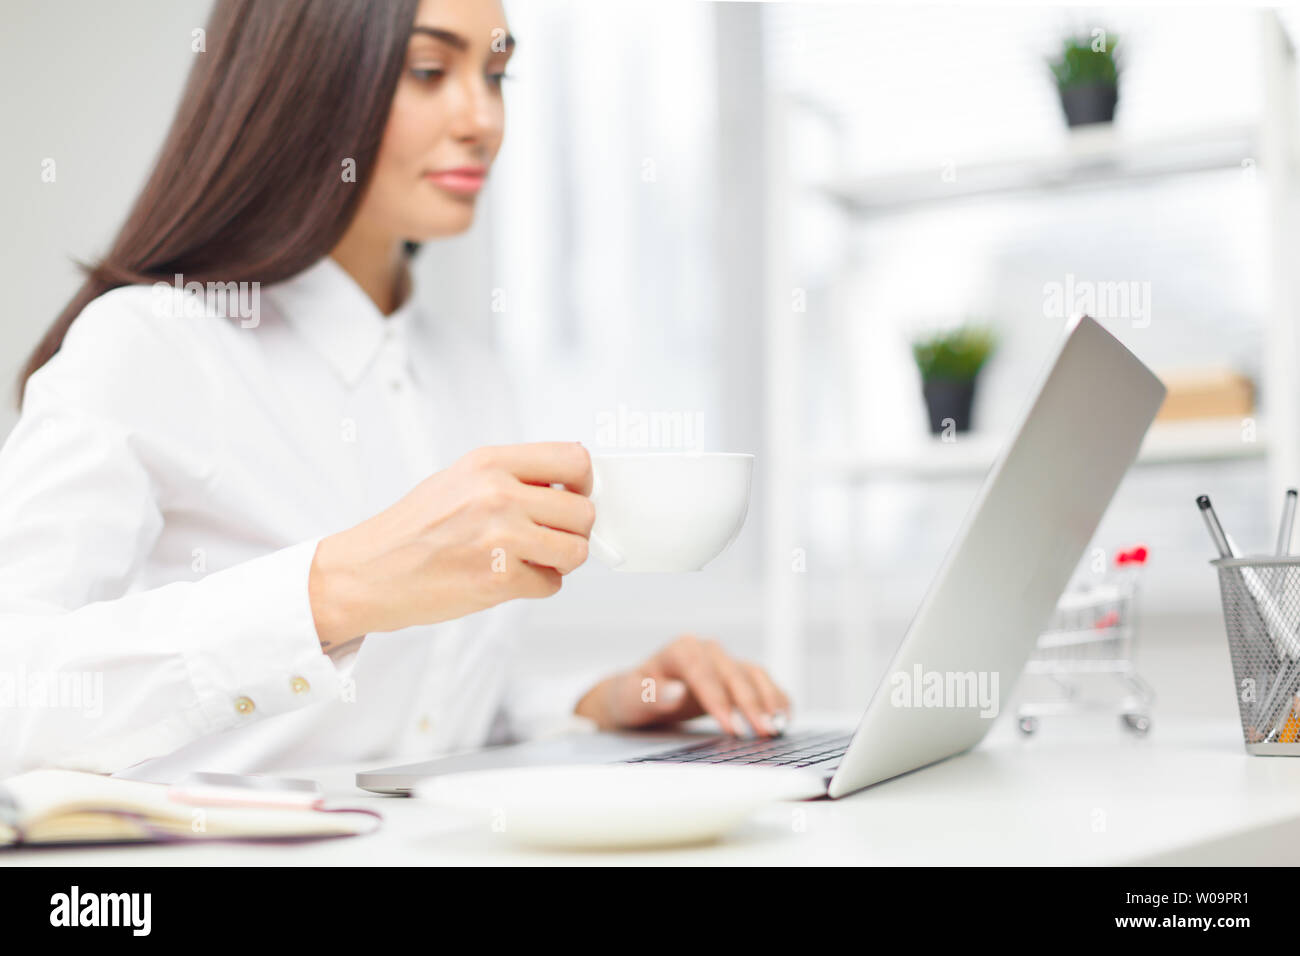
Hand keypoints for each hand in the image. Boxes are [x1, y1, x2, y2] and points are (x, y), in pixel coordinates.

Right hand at [309, 442, 593, 648]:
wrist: (367, 573)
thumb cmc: (411, 531)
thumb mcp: (459, 481)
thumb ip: (510, 479)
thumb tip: (566, 489)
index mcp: (489, 463)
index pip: (574, 459)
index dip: (585, 483)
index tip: (575, 497)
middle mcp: (498, 494)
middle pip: (583, 511)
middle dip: (574, 530)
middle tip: (551, 538)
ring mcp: (501, 536)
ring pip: (576, 550)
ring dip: (561, 561)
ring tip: (532, 560)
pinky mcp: (499, 578)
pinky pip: (551, 584)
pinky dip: (537, 586)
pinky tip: (508, 579)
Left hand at [575, 635, 790, 736]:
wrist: (639, 695)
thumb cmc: (635, 696)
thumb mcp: (633, 698)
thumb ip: (652, 695)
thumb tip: (674, 691)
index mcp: (679, 650)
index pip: (703, 673)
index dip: (719, 700)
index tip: (731, 727)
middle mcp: (705, 650)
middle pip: (733, 674)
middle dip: (751, 704)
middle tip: (763, 732)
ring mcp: (723, 660)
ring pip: (753, 674)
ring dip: (769, 700)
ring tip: (777, 727)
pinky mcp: (735, 674)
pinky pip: (761, 680)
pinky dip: (775, 697)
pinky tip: (784, 717)